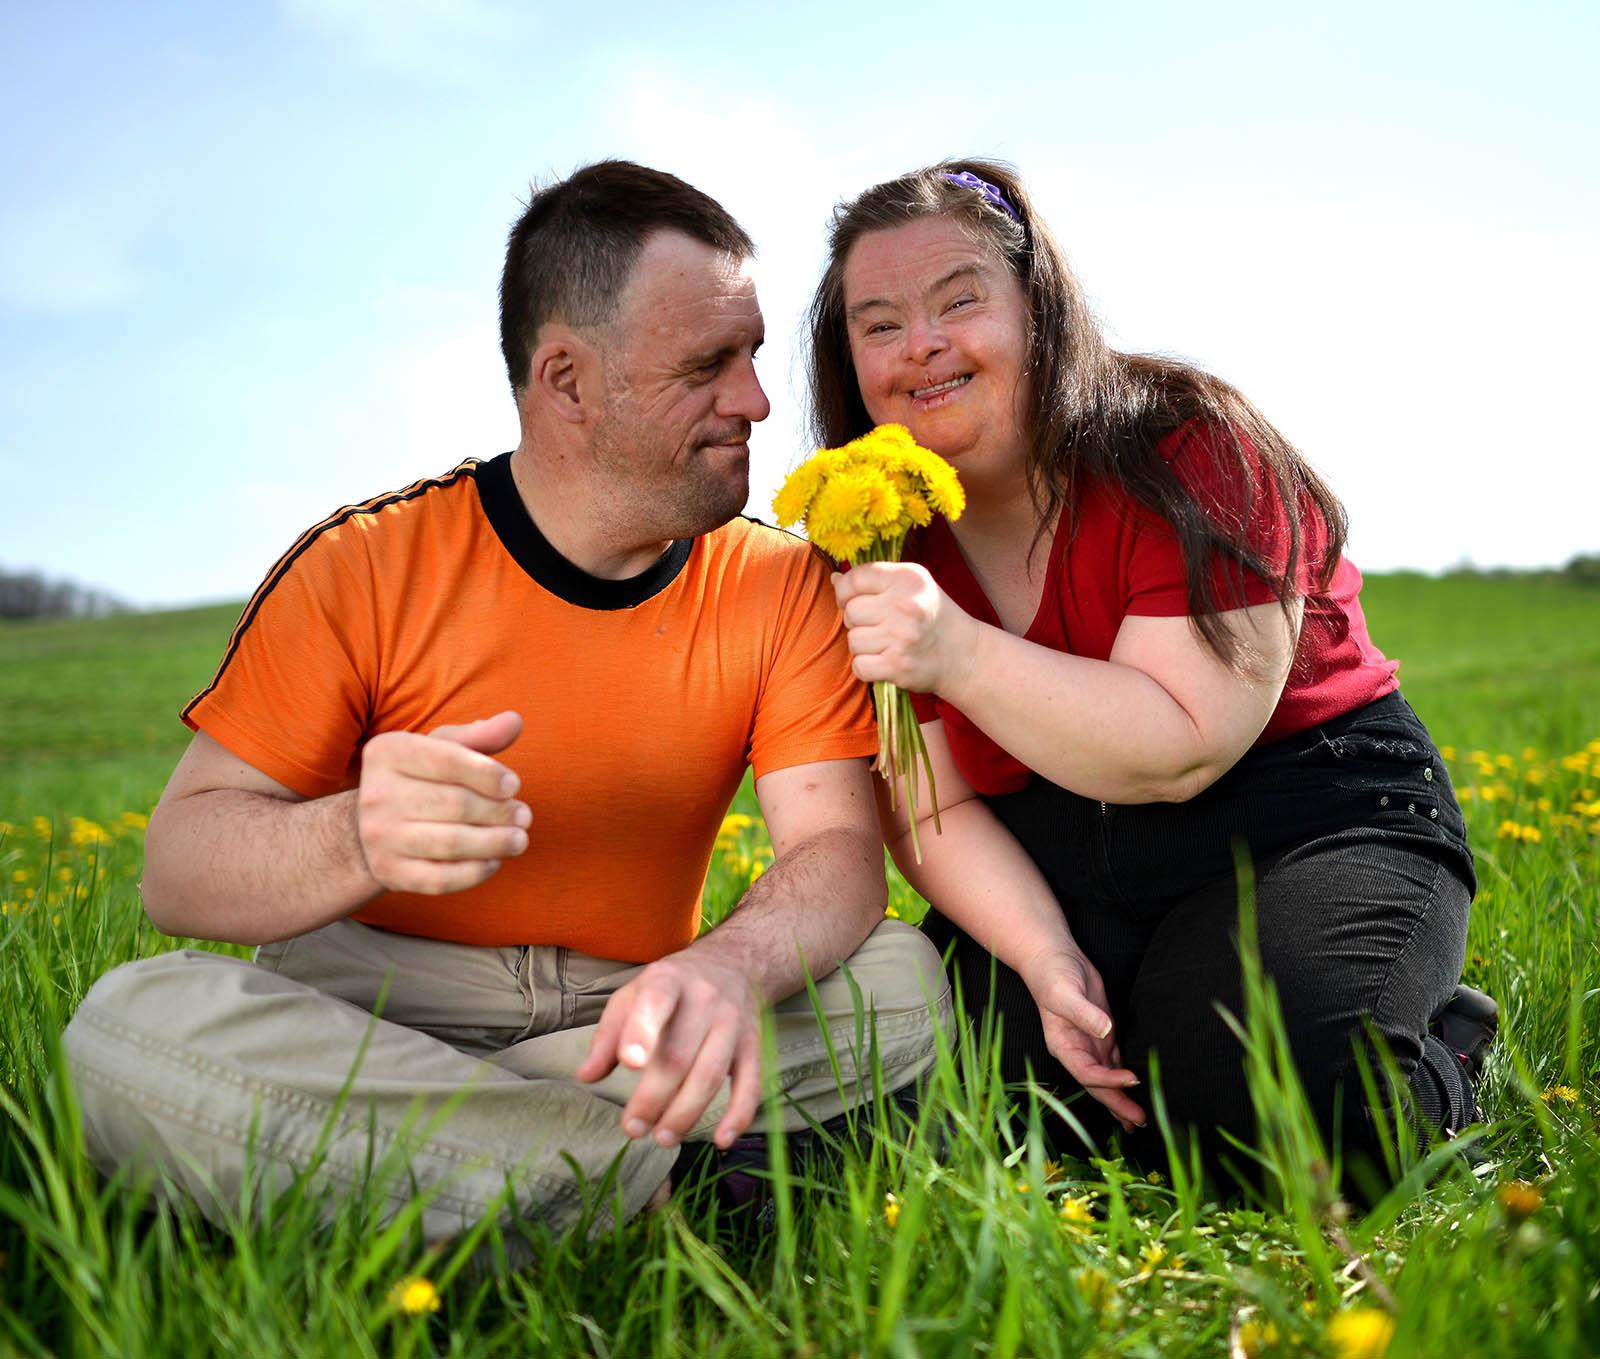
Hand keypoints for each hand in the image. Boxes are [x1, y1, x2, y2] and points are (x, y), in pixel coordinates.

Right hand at [354, 710, 530, 894]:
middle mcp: (377, 794)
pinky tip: (493, 861)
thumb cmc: (419, 779)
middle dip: (499, 812)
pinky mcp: (389, 872)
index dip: (487, 773)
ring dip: (495, 843)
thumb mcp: (440, 749)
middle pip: (454, 804)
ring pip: (450, 843)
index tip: (515, 785)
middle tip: (525, 816)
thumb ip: (479, 736)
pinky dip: (474, 872)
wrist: (367, 827)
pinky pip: (440, 879)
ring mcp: (379, 837)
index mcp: (388, 752)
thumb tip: (515, 721)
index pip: (446, 759)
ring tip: (520, 839)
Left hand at [575, 950, 761, 1149]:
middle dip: (653, 1098)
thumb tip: (586, 1076)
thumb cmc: (673, 987)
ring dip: (686, 1113)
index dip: (643, 1033)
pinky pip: (750, 1084)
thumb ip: (609, 1035)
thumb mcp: (633, 995)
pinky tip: (721, 1140)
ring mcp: (733, 1024)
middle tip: (633, 1129)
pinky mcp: (753, 1046)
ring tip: (662, 1138)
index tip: (629, 1063)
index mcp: (668, 981)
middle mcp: (705, 999)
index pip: (656, 1003)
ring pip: (711, 1075)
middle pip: (679, 1055)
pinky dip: (739, 1115)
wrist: (734, 965)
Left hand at [832, 561, 974, 694]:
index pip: (854, 579)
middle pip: (850, 612)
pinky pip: (859, 666)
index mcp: (908, 578)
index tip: (854, 599)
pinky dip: (867, 667)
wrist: (964, 655)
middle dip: (857, 620)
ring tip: (885, 643)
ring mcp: (901, 638)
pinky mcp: (897, 666)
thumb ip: (874, 578)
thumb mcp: (912, 584)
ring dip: (863, 645)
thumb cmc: (930, 615)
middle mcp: (905, 605)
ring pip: (853, 640)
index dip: (845, 591)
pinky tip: (884, 660)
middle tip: (878, 625)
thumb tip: (834, 580)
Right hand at [1020, 945, 1145, 1130]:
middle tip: (1140, 1120)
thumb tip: (1106, 1030)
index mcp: (1063, 1046)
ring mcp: (1089, 1044)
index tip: (1132, 1079)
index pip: (1088, 1072)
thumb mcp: (1064, 993)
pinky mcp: (1101, 1034)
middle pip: (1098, 1084)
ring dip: (1121, 1097)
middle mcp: (1076, 1050)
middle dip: (1118, 1103)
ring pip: (1107, 1078)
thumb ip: (1084, 1013)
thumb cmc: (1053, 975)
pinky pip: (1114, 1061)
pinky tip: (1134, 1089)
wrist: (1053, 957)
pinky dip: (1124, 1077)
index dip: (1109, 1081)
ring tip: (1138, 1119)